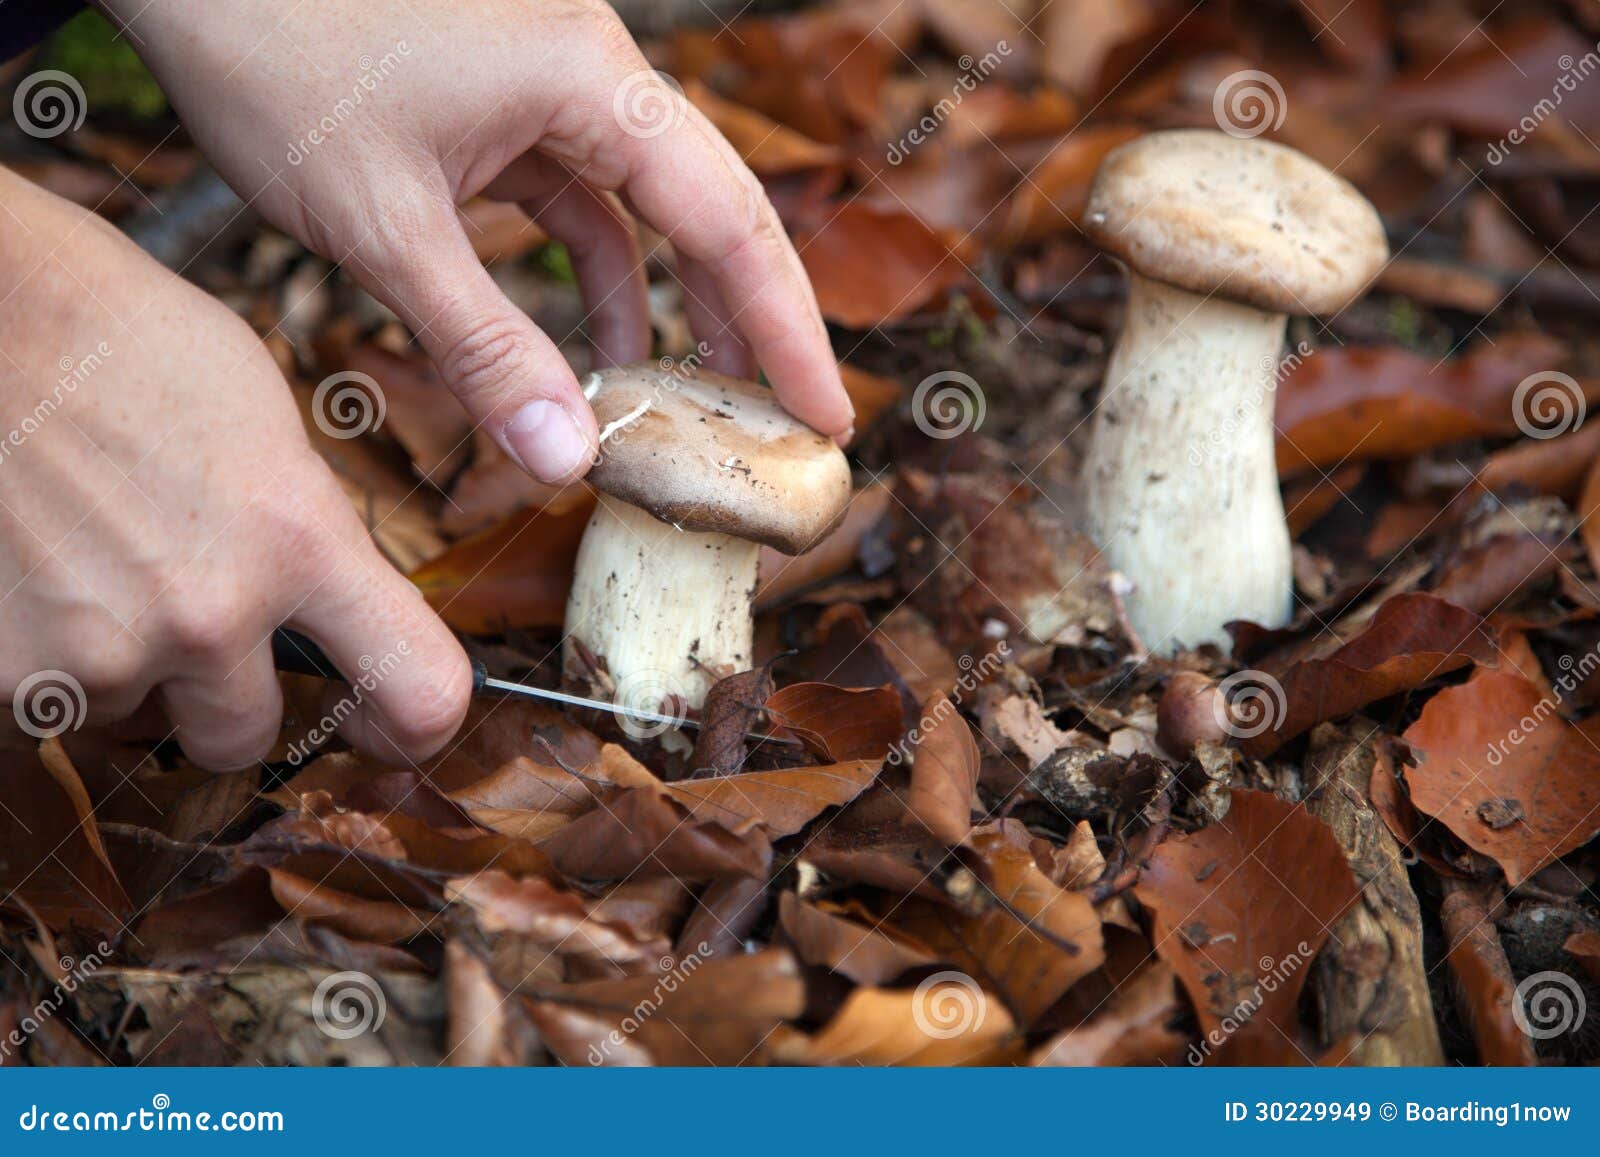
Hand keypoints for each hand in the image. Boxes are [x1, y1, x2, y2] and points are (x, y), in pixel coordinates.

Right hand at [0, 171, 471, 768]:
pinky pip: (52, 704)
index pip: (422, 695)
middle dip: (225, 700)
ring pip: (136, 718)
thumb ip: (314, 541)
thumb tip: (344, 623)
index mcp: (300, 542)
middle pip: (247, 741)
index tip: (393, 726)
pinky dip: (48, 658)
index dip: (417, 726)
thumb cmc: (130, 347)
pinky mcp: (8, 671)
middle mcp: (207, 613)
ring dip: (126, 669)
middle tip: (191, 625)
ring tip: (97, 564)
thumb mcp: (272, 428)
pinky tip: (41, 573)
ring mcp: (99, 650)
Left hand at [95, 0, 855, 483]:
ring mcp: (548, 81)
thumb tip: (568, 461)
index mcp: (590, 84)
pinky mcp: (503, 97)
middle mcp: (591, 72)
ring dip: (664, 306)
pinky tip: (588, 346)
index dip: (786, 331)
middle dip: (744, 325)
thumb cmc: (273, 50)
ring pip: (644, 209)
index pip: (727, 223)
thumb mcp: (386, 223)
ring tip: (680, 407)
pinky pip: (577, 195)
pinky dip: (591, 273)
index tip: (826, 415)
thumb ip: (485, 346)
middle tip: (776, 426)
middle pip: (707, 212)